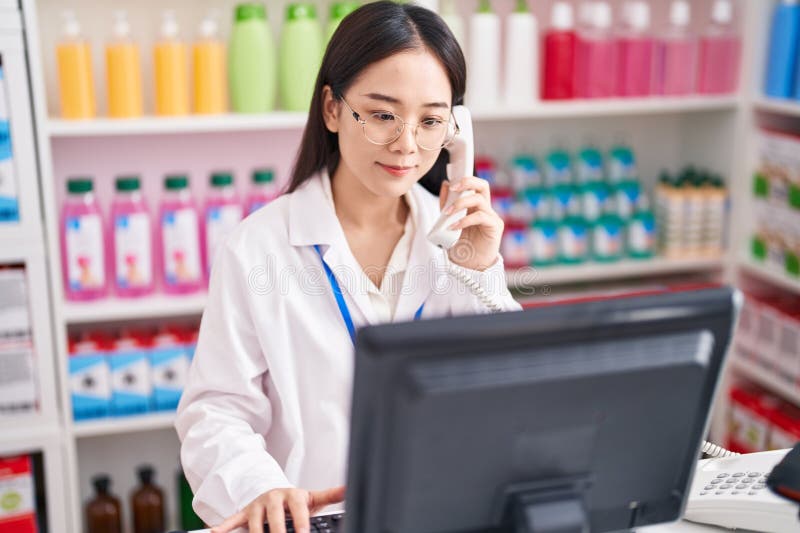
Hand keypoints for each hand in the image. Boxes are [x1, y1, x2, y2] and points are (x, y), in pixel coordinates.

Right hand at [211, 486, 345, 532]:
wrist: (274, 492)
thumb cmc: (294, 500)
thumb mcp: (312, 497)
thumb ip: (331, 495)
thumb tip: (349, 489)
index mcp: (292, 495)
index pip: (298, 510)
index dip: (301, 523)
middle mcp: (273, 498)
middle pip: (275, 519)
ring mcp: (257, 506)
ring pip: (254, 524)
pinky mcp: (244, 513)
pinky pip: (232, 521)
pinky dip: (224, 527)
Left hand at [439, 177, 502, 270]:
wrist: (471, 266)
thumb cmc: (463, 245)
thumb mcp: (450, 221)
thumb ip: (447, 205)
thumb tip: (445, 184)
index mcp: (476, 206)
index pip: (475, 185)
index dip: (465, 179)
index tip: (450, 182)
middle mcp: (486, 209)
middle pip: (483, 185)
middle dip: (468, 182)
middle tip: (453, 188)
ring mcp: (492, 217)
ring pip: (479, 200)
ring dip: (460, 204)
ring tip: (447, 213)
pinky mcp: (495, 227)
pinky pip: (481, 216)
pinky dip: (465, 220)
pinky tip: (454, 226)